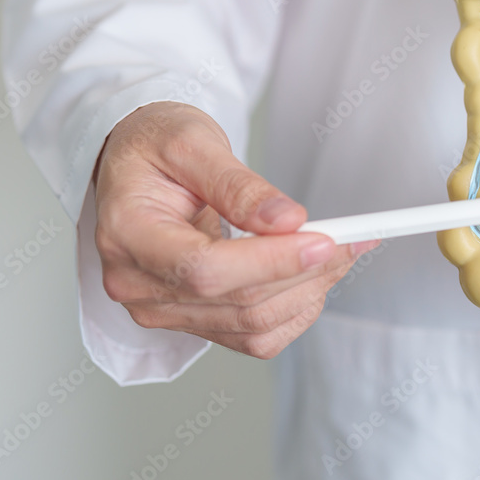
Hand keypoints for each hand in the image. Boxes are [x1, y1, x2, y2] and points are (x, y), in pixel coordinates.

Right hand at [93, 102, 375, 358]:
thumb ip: (238, 185)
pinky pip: (251, 336)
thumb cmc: (156, 145)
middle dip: (306, 272)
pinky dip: (293, 310)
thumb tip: (288, 221)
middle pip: (236, 302)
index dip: (270, 261)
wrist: (138, 163)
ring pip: (252, 324)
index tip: (322, 240)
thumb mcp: (193, 143)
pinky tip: (313, 277)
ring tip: (340, 250)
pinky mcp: (188, 318)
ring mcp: (161, 307)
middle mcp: (137, 283)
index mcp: (127, 233)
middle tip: (352, 238)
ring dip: (308, 291)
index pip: (204, 269)